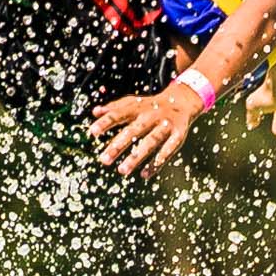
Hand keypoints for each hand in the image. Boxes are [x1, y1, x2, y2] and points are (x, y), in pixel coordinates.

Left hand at [87, 82, 203, 176]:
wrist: (182, 100)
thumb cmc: (151, 105)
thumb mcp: (134, 103)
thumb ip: (115, 108)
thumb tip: (95, 112)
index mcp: (138, 107)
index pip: (119, 114)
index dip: (106, 123)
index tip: (92, 132)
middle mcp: (152, 115)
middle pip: (134, 130)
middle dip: (119, 145)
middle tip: (104, 160)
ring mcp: (166, 125)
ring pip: (151, 142)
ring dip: (136, 157)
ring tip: (122, 170)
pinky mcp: (179, 135)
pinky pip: (168, 150)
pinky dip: (157, 163)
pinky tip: (145, 175)